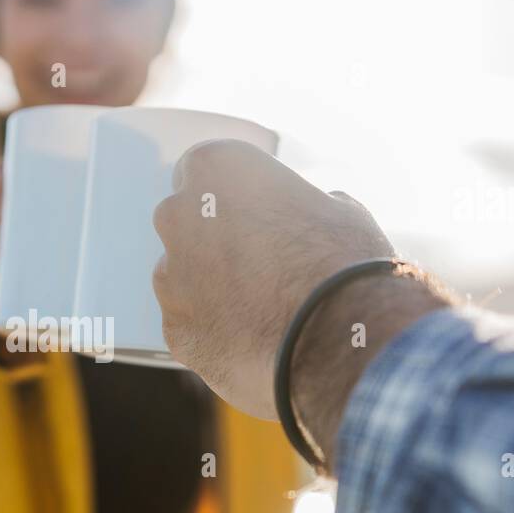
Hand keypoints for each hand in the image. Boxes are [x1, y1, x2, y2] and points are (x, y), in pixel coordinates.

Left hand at [151, 139, 394, 420]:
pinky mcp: (174, 330)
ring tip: (263, 312)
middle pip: (183, 223)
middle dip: (211, 241)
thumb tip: (312, 214)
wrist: (338, 339)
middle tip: (258, 266)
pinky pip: (191, 327)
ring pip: (182, 279)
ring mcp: (168, 277)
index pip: (203, 171)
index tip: (253, 216)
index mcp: (214, 168)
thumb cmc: (344, 262)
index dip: (230, 196)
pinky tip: (255, 344)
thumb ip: (303, 207)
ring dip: (210, 290)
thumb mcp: (338, 211)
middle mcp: (176, 215)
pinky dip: (215, 334)